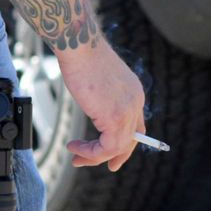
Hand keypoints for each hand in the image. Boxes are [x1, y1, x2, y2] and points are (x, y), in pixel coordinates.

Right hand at [58, 43, 146, 171]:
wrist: (80, 47)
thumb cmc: (84, 58)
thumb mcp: (100, 82)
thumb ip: (103, 98)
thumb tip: (95, 109)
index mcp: (134, 93)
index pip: (136, 126)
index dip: (125, 144)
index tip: (111, 156)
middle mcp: (136, 103)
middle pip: (130, 140)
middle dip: (114, 156)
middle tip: (95, 164)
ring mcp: (127, 111)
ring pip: (117, 148)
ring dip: (93, 156)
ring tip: (75, 155)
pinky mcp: (115, 118)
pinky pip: (107, 148)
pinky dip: (90, 153)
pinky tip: (74, 147)